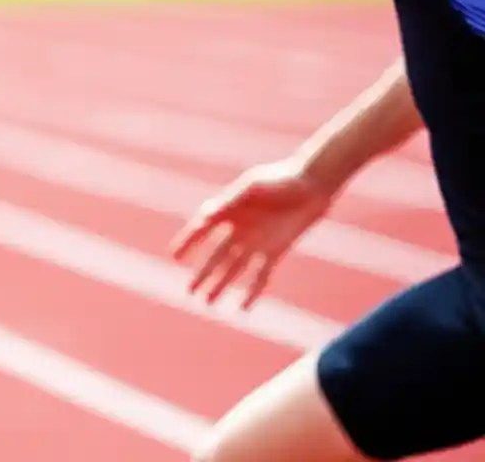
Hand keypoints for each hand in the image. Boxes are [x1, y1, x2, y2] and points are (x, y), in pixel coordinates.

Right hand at [171, 159, 336, 308]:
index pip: (201, 230)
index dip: (188, 242)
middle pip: (216, 256)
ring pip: (233, 269)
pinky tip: (242, 307)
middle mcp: (238, 230)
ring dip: (221, 285)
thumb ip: (230, 202)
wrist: (313, 186)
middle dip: (202, 274)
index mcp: (227, 211)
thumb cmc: (280, 179)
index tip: (174, 256)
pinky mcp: (274, 252)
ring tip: (208, 302)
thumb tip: (205, 217)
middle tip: (189, 292)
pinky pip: (260, 275)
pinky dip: (251, 291)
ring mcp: (256, 243)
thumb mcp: (252, 187)